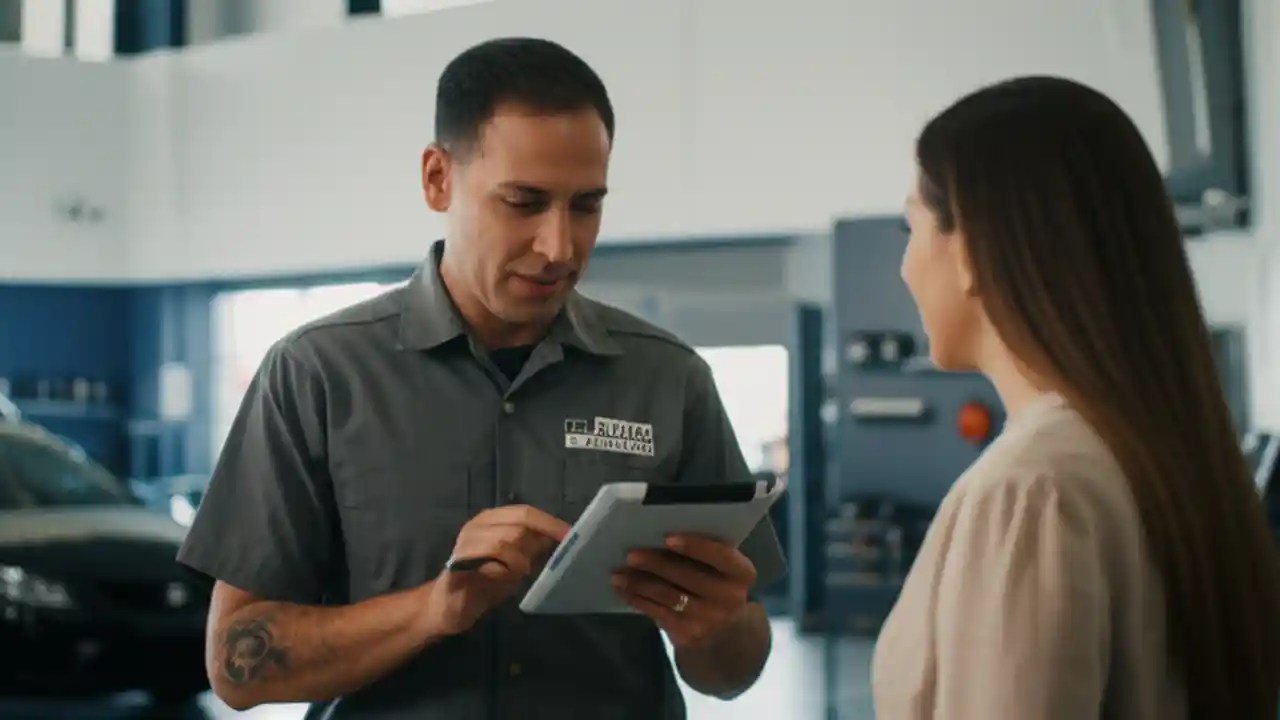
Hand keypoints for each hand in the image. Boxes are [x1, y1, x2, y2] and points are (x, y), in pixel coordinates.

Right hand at [424, 505, 569, 637]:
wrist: (450, 606)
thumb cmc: (486, 582)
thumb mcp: (517, 561)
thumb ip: (533, 547)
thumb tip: (561, 536)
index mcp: (492, 519)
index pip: (525, 512)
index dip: (549, 523)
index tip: (571, 536)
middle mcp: (477, 525)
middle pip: (518, 524)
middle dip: (533, 545)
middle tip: (534, 566)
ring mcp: (464, 542)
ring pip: (504, 541)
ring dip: (517, 561)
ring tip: (515, 575)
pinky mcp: (456, 563)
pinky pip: (486, 563)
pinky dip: (500, 571)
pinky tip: (500, 579)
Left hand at [611, 533, 757, 650]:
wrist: (724, 632)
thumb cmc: (716, 584)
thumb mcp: (721, 569)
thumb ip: (702, 554)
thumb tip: (656, 534)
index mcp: (742, 573)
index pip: (721, 556)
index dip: (695, 546)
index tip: (668, 537)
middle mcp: (730, 598)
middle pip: (689, 577)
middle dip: (657, 564)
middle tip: (631, 554)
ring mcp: (709, 619)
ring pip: (669, 596)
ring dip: (640, 583)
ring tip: (618, 573)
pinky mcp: (688, 634)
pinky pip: (658, 613)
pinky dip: (638, 599)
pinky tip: (623, 589)